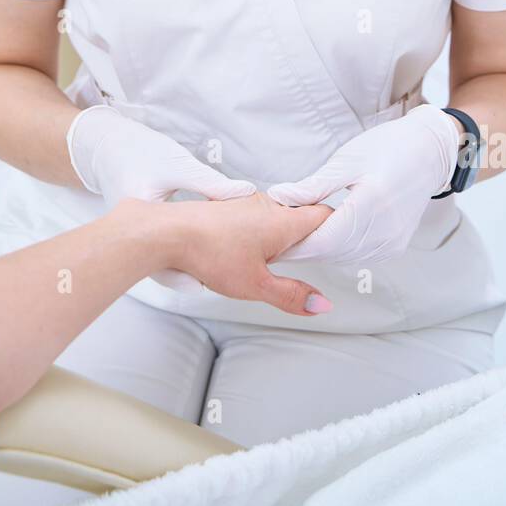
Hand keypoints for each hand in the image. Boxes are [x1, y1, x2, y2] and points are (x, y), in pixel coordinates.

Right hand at [67, 105, 257, 291]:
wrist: (108, 146)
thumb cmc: (140, 151)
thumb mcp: (177, 164)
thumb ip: (210, 183)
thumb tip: (245, 194)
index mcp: (142, 216)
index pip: (166, 254)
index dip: (188, 272)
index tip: (209, 281)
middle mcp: (135, 232)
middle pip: (163, 265)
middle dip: (189, 275)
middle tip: (217, 282)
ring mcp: (136, 234)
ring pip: (162, 260)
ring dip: (186, 266)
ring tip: (214, 273)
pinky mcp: (141, 230)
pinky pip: (160, 251)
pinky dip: (180, 255)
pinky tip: (201, 253)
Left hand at [150, 190, 336, 316]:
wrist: (168, 232)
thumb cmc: (208, 253)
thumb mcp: (255, 285)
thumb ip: (291, 294)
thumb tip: (321, 304)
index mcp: (282, 221)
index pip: (323, 214)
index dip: (334, 228)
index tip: (337, 245)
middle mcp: (267, 205)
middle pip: (301, 214)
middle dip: (306, 236)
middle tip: (303, 261)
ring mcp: (246, 202)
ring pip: (277, 214)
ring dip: (280, 234)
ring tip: (269, 259)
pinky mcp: (228, 205)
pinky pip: (255, 214)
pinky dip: (259, 230)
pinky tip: (244, 249)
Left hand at [265, 104, 458, 267]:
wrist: (429, 153)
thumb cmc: (388, 148)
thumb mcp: (346, 161)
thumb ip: (313, 187)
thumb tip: (279, 197)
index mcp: (370, 207)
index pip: (322, 241)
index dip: (292, 245)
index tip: (267, 241)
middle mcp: (384, 232)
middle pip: (330, 253)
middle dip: (301, 249)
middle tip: (272, 241)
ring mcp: (391, 243)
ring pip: (343, 258)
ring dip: (318, 250)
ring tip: (292, 238)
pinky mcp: (394, 246)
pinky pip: (358, 256)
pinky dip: (337, 250)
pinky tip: (322, 237)